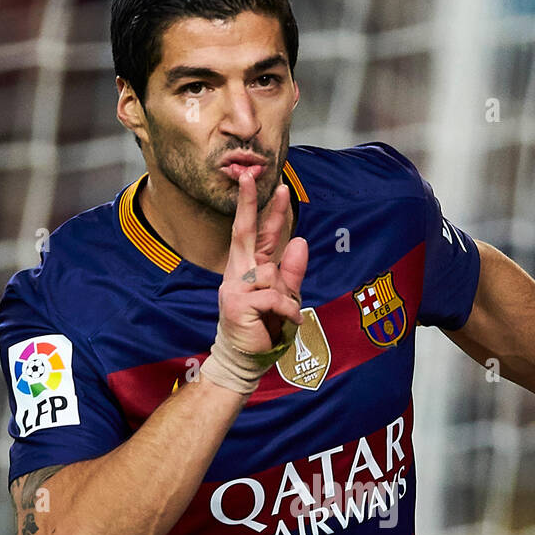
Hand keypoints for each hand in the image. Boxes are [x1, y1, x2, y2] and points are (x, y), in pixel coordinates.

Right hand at [218, 171, 308, 358]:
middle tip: (250, 173)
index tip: (265, 181)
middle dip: (247, 202)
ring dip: (286, 298)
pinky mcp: (238, 303)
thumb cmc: (263, 330)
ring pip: (272, 274)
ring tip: (283, 317)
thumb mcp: (285, 298)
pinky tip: (288, 322)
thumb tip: (299, 240)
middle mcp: (237, 273)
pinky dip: (287, 312)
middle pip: (244, 231)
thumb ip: (292, 272)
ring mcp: (235, 287)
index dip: (261, 208)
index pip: (255, 233)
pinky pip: (275, 297)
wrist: (245, 361)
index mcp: (247, 269)